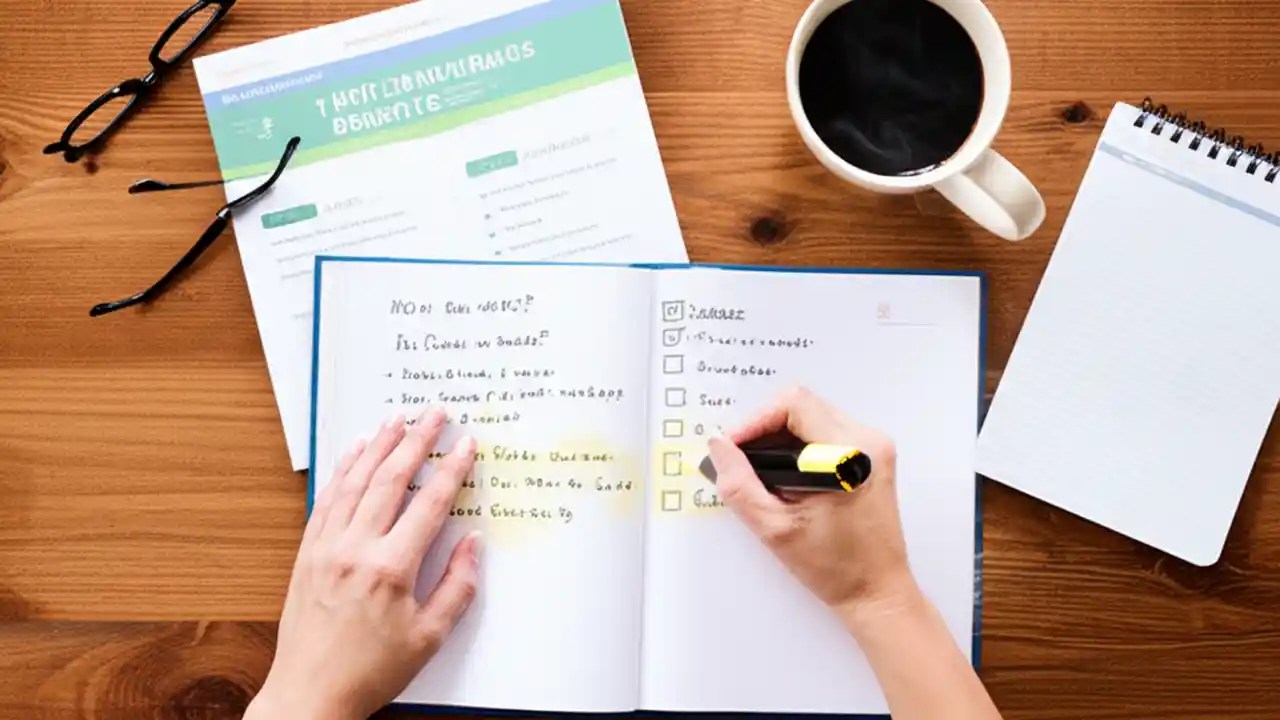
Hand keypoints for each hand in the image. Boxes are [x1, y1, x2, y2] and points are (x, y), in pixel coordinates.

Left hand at [246, 409, 479, 719]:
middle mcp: (355, 549)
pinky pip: (327, 500)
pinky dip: (343, 470)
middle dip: (416, 440)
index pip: (429, 504)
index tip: (467, 444)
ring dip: (379, 445)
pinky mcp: (307, 554)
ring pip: (355, 481)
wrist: (310, 696)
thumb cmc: (371, 672)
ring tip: (397, 419)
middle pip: (390, 479)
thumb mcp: (429, 637)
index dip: (452, 468)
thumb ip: (457, 586)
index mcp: (391, 569)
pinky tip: (356, 451)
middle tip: (434, 413)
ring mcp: (326, 548)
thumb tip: (473, 544)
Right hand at [707, 387, 920, 631]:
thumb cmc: (835, 567)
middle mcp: (868, 442)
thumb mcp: (775, 529)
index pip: (794, 405)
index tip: (733, 448)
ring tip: (762, 473)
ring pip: (812, 417)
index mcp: (850, 454)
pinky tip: (787, 476)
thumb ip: (739, 484)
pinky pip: (826, 432)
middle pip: (802, 406)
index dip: (755, 421)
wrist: (876, 591)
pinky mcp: (872, 457)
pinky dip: (800, 446)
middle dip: (765, 429)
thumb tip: (718, 447)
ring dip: (781, 437)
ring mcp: (874, 447)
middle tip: (742, 461)